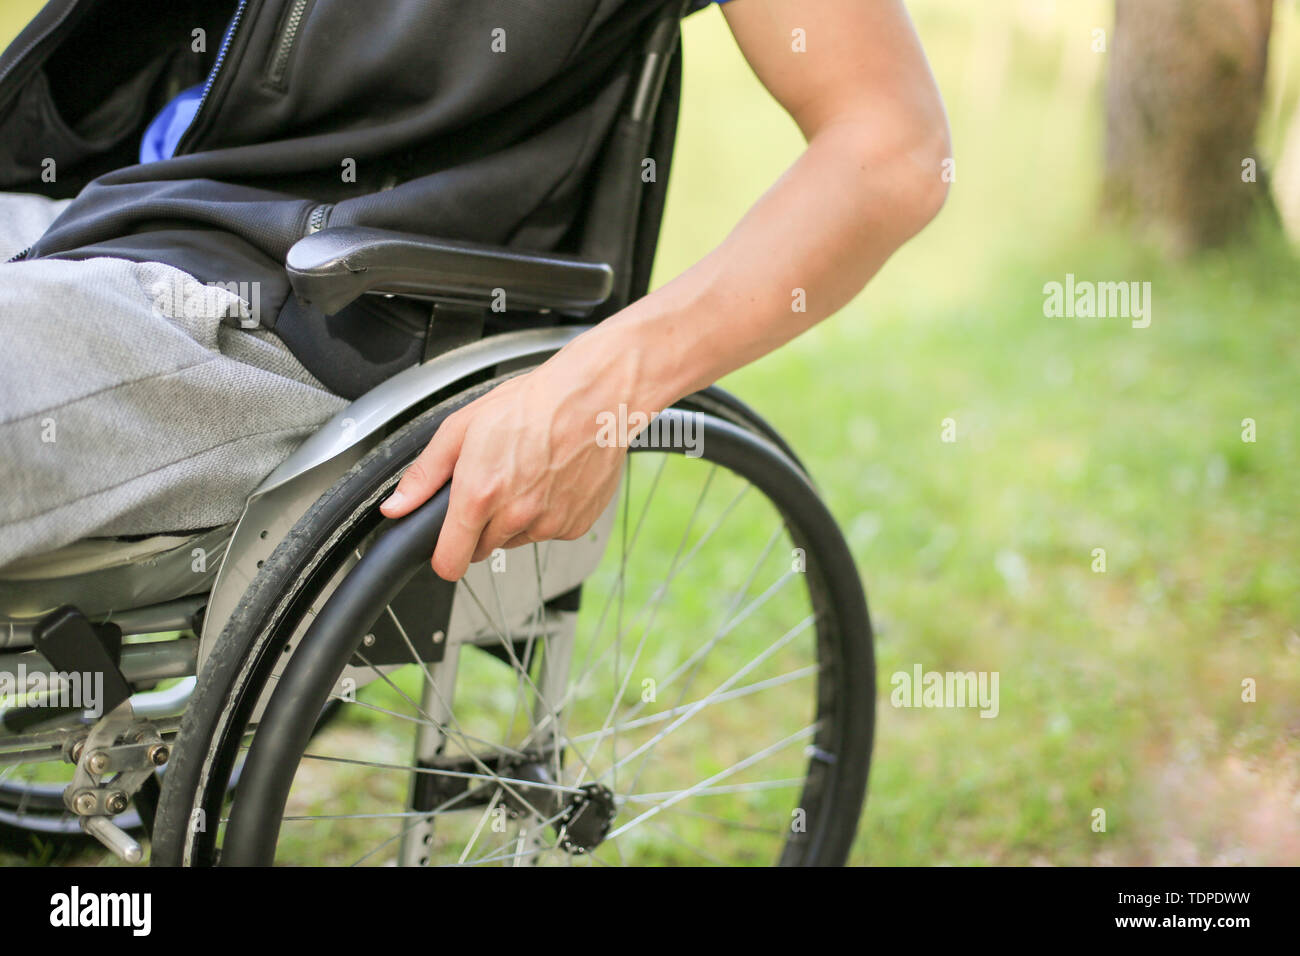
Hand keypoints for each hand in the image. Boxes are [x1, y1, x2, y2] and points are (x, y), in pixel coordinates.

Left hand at [378, 339, 643, 580]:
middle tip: (494, 484)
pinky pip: (550, 532)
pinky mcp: (576, 525)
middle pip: (483, 550)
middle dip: (480, 526)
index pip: (450, 563)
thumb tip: (396, 506)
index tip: (446, 546)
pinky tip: (551, 480)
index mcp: (480, 495)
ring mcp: (549, 524)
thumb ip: (425, 474)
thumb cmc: (534, 405)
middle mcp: (515, 516)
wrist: (594, 398)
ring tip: (527, 474)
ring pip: (517, 539)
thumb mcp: (463, 428)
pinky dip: (547, 514)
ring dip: (515, 518)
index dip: (443, 556)